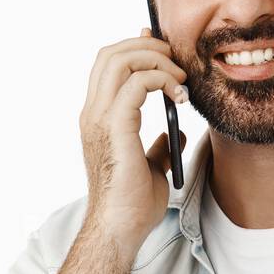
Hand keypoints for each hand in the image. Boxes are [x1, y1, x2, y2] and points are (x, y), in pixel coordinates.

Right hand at [79, 28, 189, 242]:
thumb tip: (174, 131)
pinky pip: (136, 84)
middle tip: (176, 59)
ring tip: (180, 77)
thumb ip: (158, 146)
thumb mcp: (151, 167)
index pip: (108, 66)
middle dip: (146, 46)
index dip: (135, 48)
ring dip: (155, 59)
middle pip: (110, 54)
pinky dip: (161, 79)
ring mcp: (100, 119)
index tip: (163, 49)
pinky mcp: (114, 127)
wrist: (122, 227)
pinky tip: (179, 95)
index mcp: (98, 119)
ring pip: (120, 61)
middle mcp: (93, 114)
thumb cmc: (133, 204)